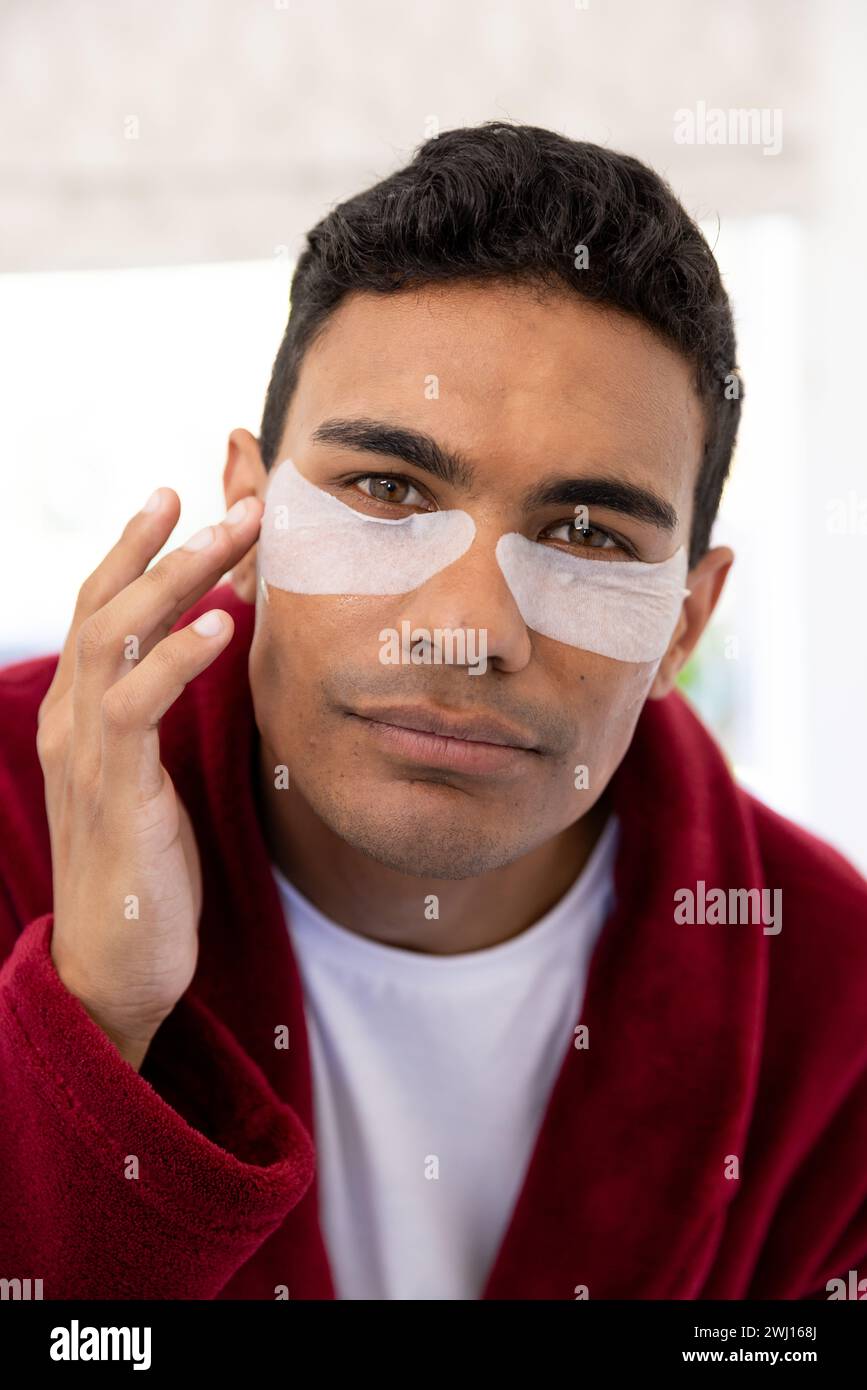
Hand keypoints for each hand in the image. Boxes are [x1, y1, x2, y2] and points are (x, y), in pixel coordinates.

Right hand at [36, 488, 262, 1070]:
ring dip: (177, 582)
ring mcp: (84, 755)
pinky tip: (224, 626)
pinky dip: (178, 658)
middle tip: (230, 499)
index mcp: (79, 715)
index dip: (133, 550)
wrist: (116, 966)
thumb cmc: (144, 869)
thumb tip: (209, 653)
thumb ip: (165, 715)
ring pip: (117, 640)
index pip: (100, 612)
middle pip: (107, 608)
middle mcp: (69, 722)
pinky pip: (136, 706)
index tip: (176, 496)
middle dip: (165, 546)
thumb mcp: (153, 776)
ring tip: (234, 537)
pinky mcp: (114, 792)